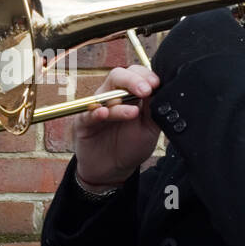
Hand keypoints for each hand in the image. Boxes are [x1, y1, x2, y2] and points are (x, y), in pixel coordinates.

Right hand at [72, 65, 160, 188]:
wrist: (113, 171)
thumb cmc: (130, 147)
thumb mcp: (150, 128)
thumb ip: (154, 109)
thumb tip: (161, 90)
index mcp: (129, 94)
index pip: (135, 74)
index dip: (145, 75)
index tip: (156, 84)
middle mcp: (111, 97)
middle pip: (117, 76)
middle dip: (133, 80)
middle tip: (146, 90)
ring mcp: (96, 108)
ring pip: (104, 94)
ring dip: (119, 100)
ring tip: (134, 112)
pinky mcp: (83, 123)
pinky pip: (88, 114)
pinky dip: (96, 112)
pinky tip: (104, 114)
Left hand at [152, 6, 244, 82]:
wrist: (218, 95)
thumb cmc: (241, 69)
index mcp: (212, 14)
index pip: (219, 18)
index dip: (226, 35)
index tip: (230, 50)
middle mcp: (187, 23)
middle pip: (197, 34)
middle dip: (205, 48)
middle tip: (218, 67)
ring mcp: (170, 42)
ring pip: (182, 50)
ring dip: (190, 61)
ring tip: (206, 79)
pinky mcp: (160, 62)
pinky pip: (170, 67)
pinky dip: (179, 75)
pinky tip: (192, 86)